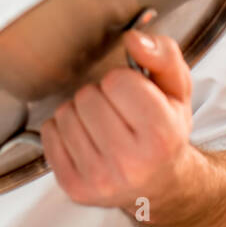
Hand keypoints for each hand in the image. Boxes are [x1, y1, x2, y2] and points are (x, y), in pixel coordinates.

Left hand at [41, 30, 195, 209]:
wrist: (158, 184)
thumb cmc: (165, 132)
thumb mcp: (177, 89)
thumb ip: (163, 55)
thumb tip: (133, 39)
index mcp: (161, 136)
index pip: (117, 81)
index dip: (123, 81)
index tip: (133, 95)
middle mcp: (131, 164)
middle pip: (88, 97)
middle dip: (100, 96)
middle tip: (117, 112)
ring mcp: (100, 179)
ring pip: (65, 113)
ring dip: (80, 113)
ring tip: (102, 126)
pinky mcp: (74, 187)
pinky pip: (49, 134)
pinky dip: (62, 130)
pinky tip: (86, 140)